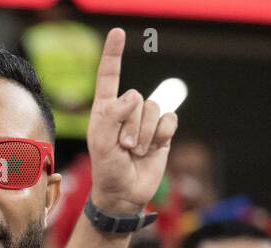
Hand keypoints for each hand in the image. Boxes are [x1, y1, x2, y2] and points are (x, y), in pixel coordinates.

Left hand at [87, 29, 179, 215]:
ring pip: (154, 109)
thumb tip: (133, 97)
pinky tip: (153, 149)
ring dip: (145, 134)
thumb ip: (112, 115)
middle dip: (130, 125)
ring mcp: (145, 120)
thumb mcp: (100, 142)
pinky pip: (170, 119)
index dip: (113, 54)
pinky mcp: (162, 131)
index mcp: (105, 109)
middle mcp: (126, 110)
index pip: (109, 77)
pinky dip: (162, 135)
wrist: (125, 192)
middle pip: (137, 98)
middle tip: (123, 147)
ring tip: (135, 151)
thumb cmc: (107, 167)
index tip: (117, 32)